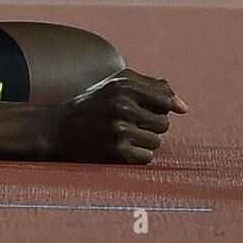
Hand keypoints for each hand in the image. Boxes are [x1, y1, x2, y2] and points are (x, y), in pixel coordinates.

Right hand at [51, 68, 187, 163]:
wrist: (58, 129)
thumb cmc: (94, 105)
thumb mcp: (117, 85)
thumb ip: (153, 88)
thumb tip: (185, 108)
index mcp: (124, 84)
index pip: (166, 100)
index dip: (157, 107)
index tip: (140, 109)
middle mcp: (123, 105)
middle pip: (164, 123)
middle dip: (149, 125)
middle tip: (125, 122)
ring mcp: (120, 130)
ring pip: (156, 142)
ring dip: (142, 142)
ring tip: (120, 135)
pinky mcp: (117, 153)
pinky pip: (147, 158)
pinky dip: (136, 155)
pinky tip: (117, 148)